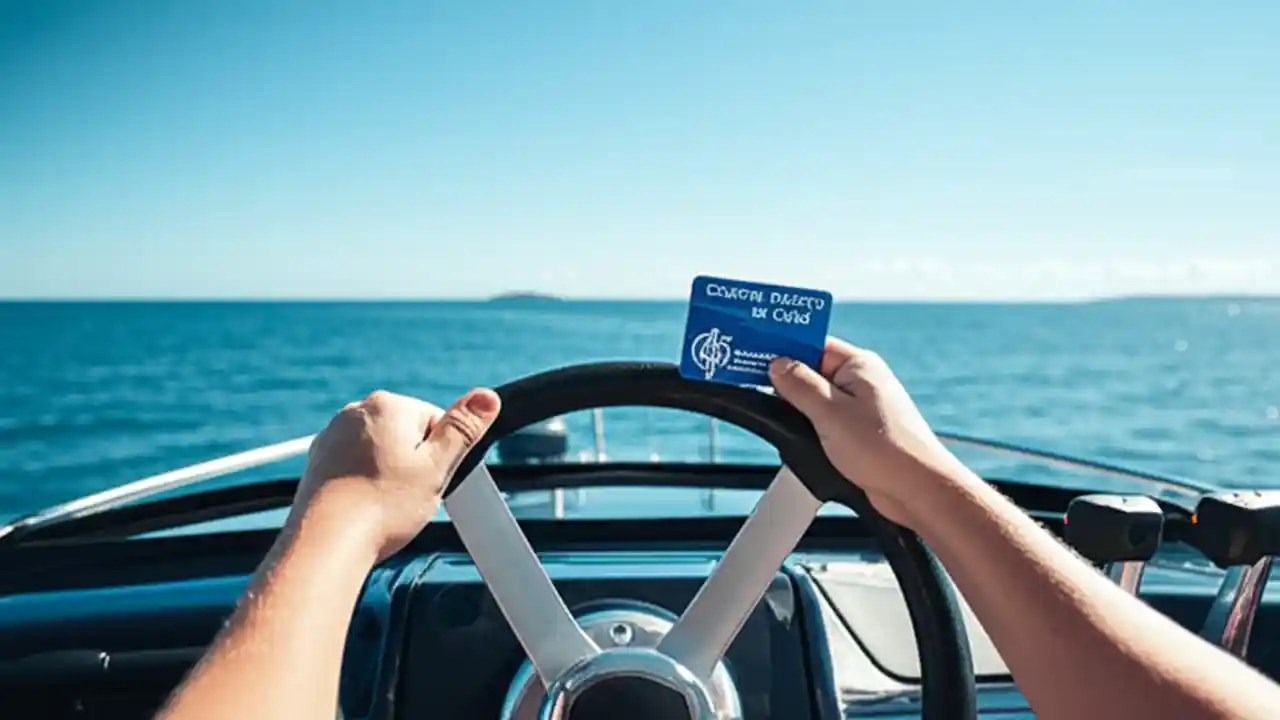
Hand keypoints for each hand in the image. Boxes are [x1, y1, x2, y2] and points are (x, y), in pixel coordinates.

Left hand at [291, 388, 501, 561]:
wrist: (327, 542)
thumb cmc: (384, 507)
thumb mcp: (438, 467)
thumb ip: (463, 428)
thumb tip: (488, 396)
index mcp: (389, 406)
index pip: (435, 422)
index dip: (440, 456)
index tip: (429, 480)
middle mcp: (356, 412)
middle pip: (406, 434)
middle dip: (413, 463)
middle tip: (408, 495)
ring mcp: (333, 435)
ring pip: (379, 450)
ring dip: (387, 474)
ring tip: (385, 504)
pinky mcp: (319, 460)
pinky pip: (353, 465)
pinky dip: (362, 483)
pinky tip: (364, 506)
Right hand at [769, 338, 971, 528]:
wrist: (917, 490)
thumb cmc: (885, 449)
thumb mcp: (830, 413)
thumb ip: (799, 386)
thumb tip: (776, 365)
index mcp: (859, 365)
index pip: (812, 343)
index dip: (782, 347)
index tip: (752, 350)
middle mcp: (861, 382)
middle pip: (811, 370)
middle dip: (785, 379)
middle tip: (752, 382)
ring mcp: (860, 407)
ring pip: (816, 398)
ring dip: (797, 406)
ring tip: (776, 412)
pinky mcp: (859, 432)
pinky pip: (825, 419)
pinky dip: (809, 424)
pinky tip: (799, 435)